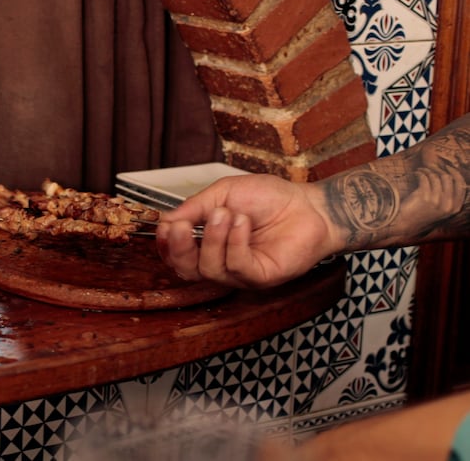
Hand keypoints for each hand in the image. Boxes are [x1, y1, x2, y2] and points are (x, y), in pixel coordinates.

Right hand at [155, 175, 340, 288]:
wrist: (307, 204)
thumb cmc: (269, 198)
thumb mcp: (223, 193)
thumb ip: (194, 207)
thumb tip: (166, 220)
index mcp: (208, 242)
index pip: (176, 255)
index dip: (165, 245)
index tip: (164, 226)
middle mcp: (220, 261)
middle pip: (186, 269)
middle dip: (179, 248)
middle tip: (180, 227)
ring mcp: (240, 273)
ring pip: (210, 269)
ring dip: (213, 238)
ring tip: (227, 214)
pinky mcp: (260, 277)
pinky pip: (237, 267)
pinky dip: (235, 242)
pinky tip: (243, 223)